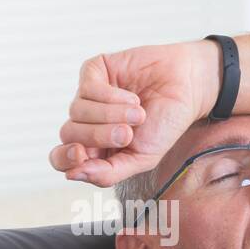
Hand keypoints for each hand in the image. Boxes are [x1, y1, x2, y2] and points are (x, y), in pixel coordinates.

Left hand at [49, 40, 219, 187]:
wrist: (186, 90)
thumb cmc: (167, 125)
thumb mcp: (142, 159)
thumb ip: (108, 173)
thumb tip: (71, 176)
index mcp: (97, 148)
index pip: (63, 158)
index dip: (65, 158)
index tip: (81, 154)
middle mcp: (88, 122)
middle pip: (69, 134)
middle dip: (99, 136)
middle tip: (127, 134)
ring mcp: (88, 96)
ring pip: (76, 112)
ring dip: (111, 115)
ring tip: (138, 113)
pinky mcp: (93, 72)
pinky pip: (87, 89)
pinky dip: (111, 97)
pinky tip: (133, 98)